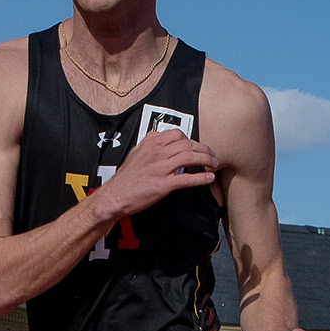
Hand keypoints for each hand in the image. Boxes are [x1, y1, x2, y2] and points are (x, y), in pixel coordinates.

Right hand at [91, 129, 217, 219]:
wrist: (115, 196)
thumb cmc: (124, 178)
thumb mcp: (134, 153)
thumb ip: (147, 143)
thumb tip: (156, 135)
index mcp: (150, 143)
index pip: (177, 134)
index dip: (191, 139)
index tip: (196, 146)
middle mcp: (156, 153)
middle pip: (188, 144)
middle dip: (204, 149)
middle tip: (212, 155)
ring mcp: (160, 168)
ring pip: (190, 158)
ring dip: (206, 160)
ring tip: (214, 164)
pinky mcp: (163, 185)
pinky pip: (187, 179)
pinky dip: (201, 178)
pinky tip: (209, 178)